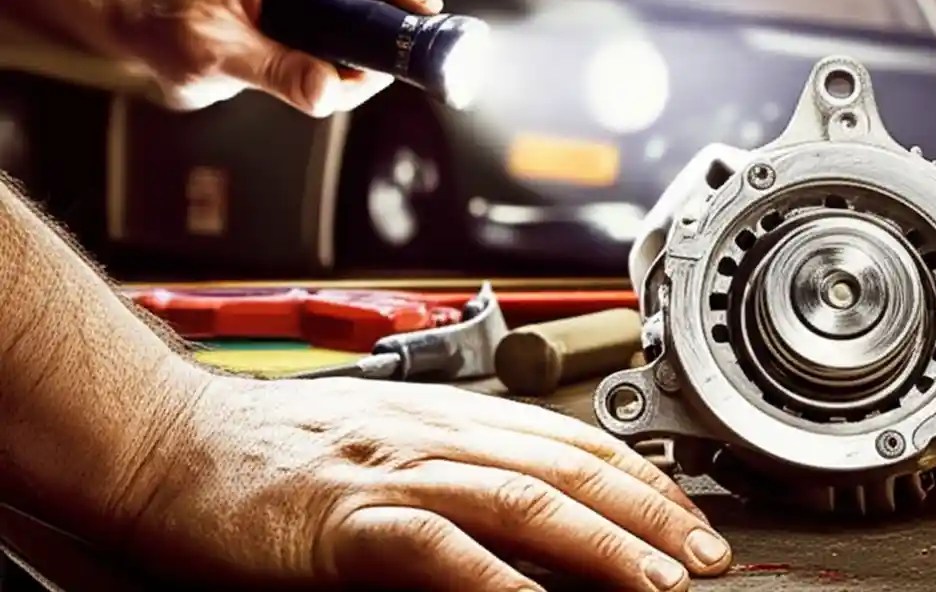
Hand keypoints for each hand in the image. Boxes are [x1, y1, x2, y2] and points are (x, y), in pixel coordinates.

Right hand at [107, 375, 732, 590]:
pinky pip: (434, 550)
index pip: (572, 438)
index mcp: (450, 416)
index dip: (643, 478)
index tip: (689, 514)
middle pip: (568, 467)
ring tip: (660, 583)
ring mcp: (393, 474)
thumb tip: (533, 499)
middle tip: (707, 557)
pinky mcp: (344, 521)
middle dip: (650, 513)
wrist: (174, 441)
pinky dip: (494, 581)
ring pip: (523, 500)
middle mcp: (436, 435)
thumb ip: (459, 460)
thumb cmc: (277, 447)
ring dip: (602, 544)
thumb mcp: (388, 436)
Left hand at [115, 0, 441, 115]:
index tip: (426, 11)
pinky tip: (330, 77)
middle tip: (396, 69)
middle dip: (390, 23)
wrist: (143, 20)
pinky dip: (352, 50)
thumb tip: (327, 90)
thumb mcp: (215, 54)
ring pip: (365, 1)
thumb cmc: (166, 24)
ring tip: (343, 85)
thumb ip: (273, 71)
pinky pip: (351, 14)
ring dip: (367, 47)